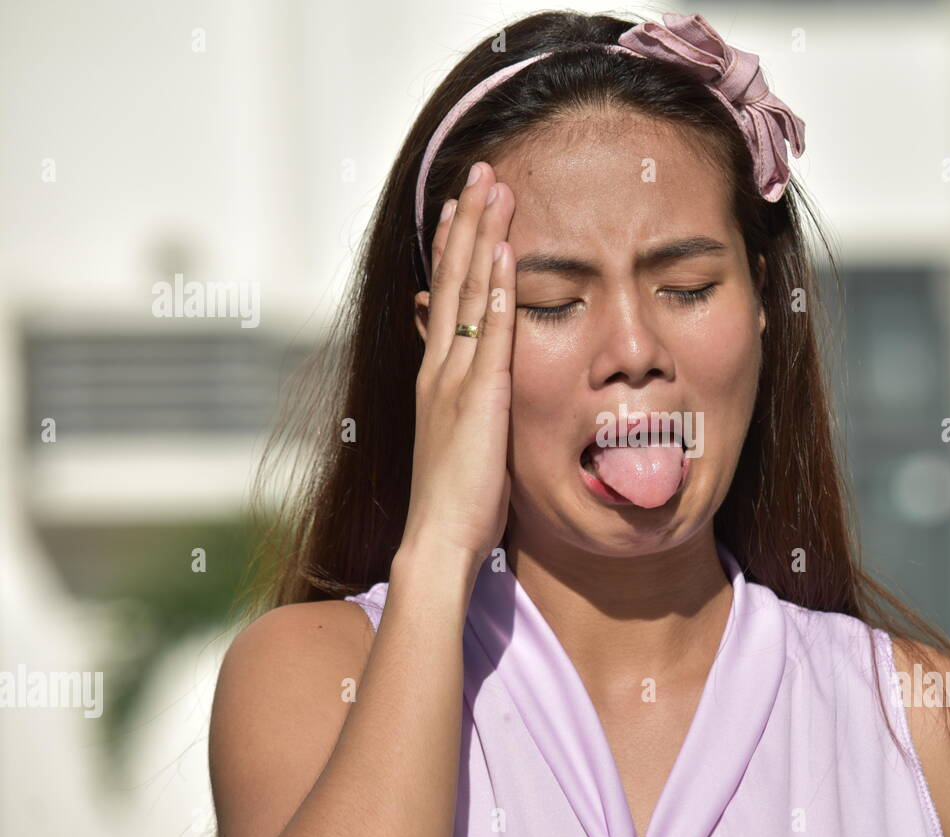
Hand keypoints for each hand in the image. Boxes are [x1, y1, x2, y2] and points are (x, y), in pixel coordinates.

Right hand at [399, 161, 516, 568]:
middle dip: (466, 222)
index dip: (455, 249)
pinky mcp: (479, 399)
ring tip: (493, 188)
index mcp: (436, 378)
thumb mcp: (462, 441)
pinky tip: (505, 253)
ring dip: (481, 236)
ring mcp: (455, 380)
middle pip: (451, 279)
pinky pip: (489, 334)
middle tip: (480, 173)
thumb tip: (488, 389)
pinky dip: (495, 290)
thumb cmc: (456, 502)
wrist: (438, 542)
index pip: (445, 297)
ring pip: (466, 292)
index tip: (464, 207)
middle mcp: (439, 368)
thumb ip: (473, 407)